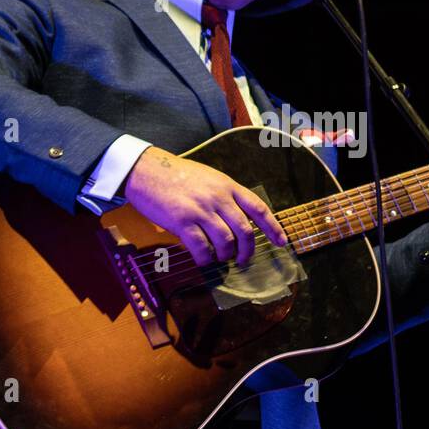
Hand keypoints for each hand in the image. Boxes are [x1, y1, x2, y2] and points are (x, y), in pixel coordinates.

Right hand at [123, 146, 289, 266]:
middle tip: (243, 259)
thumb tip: (237, 220)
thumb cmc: (176, 175)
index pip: (258, 208)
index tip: (282, 241)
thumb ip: (225, 195)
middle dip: (248, 250)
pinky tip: (203, 259)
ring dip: (225, 255)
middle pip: (245, 230)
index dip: (273, 227)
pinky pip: (201, 247)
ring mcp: (201, 209)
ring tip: (220, 258)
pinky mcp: (182, 221)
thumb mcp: (209, 178)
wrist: (147, 169)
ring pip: (225, 241)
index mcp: (227, 186)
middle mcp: (218, 197)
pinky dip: (205, 258)